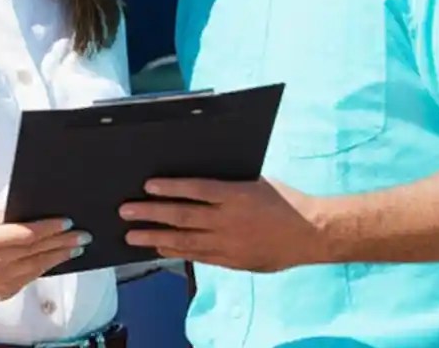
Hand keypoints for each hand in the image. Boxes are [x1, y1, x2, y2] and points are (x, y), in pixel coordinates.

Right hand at [0, 210, 90, 300]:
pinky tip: (58, 258)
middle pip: (35, 251)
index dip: (48, 228)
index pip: (24, 234)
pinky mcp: (4, 293)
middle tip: (83, 235)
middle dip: (62, 242)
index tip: (66, 222)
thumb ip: (6, 217)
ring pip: (37, 267)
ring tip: (77, 247)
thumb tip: (37, 214)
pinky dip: (45, 267)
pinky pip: (30, 278)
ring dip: (59, 256)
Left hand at [119, 177, 328, 271]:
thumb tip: (199, 178)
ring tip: (132, 235)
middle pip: (183, 216)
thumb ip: (229, 183)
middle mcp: (229, 219)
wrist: (311, 233)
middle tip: (126, 211)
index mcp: (237, 194)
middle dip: (151, 213)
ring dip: (156, 236)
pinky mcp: (232, 260)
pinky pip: (198, 256)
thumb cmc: (285, 201)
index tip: (147, 185)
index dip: (170, 187)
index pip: (196, 189)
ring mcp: (229, 243)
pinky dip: (177, 251)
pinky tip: (159, 247)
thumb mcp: (257, 182)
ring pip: (185, 240)